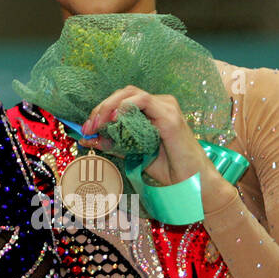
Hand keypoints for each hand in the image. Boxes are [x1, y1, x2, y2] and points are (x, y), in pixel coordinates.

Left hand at [78, 85, 229, 206]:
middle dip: (101, 107)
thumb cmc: (168, 169)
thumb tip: (86, 138)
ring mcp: (166, 107)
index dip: (101, 110)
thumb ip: (112, 143)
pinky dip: (126, 107)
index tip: (86, 128)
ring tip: (98, 123)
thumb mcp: (132, 153)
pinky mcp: (170, 116)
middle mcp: (160, 104)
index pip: (121, 100)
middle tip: (88, 126)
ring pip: (131, 93)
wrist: (192, 184)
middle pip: (123, 93)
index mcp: (152, 110)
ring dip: (109, 106)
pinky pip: (144, 101)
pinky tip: (115, 119)